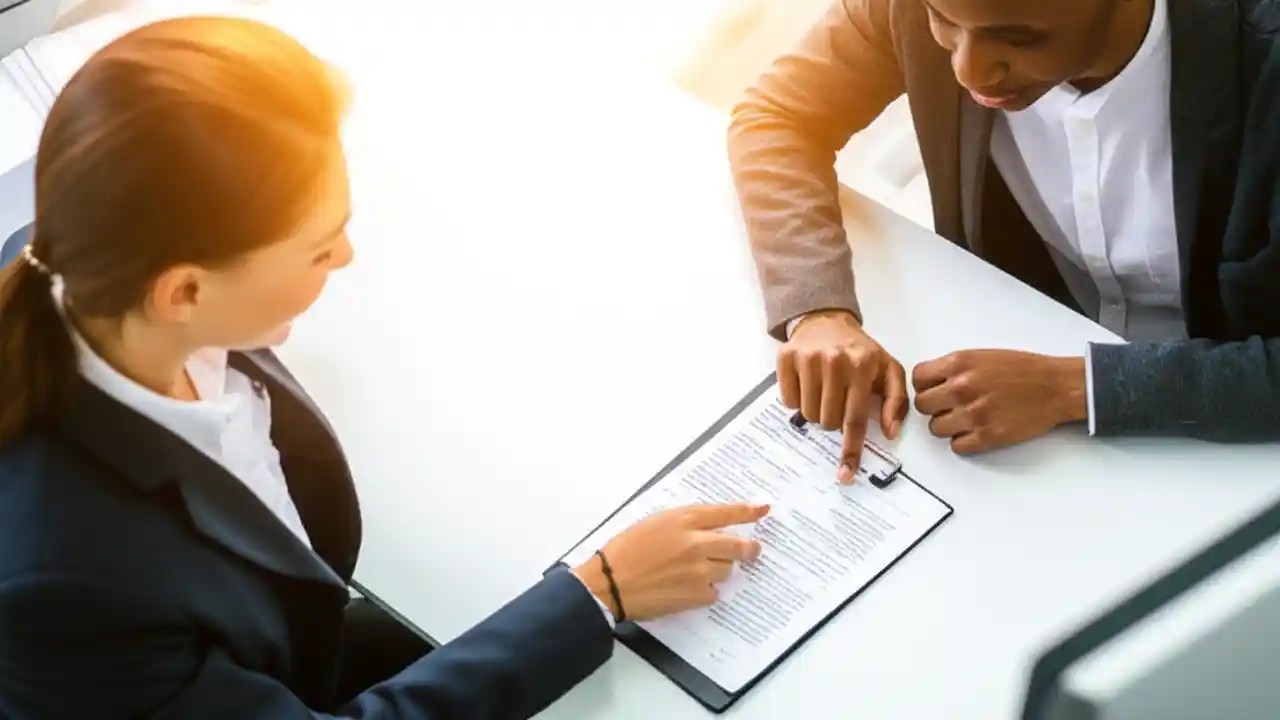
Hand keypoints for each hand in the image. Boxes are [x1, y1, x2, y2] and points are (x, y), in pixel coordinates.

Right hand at [573, 503, 767, 620]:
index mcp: (684, 520)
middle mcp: (696, 543)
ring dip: (718, 570)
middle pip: (738, 545)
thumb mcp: (654, 523)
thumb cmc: (625, 551)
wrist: (610, 583)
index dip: (747, 512)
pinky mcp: (696, 594)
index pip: (726, 513)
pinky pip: (713, 592)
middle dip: (749, 548)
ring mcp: (699, 571)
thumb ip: (684, 524)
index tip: (762, 510)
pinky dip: (704, 591)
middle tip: (751, 550)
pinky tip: (685, 588)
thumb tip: (709, 530)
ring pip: (726, 570)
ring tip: (693, 572)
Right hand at [780, 310, 907, 482]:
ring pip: (808, 414)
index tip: (846, 472)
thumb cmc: (860, 350)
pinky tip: (807, 383)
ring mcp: (808, 358)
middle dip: (834, 420)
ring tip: (824, 391)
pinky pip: (789, 401)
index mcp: (863, 366)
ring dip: (816, 411)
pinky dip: (797, 399)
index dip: (851, 449)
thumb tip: (890, 432)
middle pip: (829, 421)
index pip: (856, 418)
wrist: (826, 319)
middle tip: (838, 401)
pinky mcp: (786, 358)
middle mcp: (835, 361)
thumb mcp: (888, 370)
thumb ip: (896, 402)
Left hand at [912, 349, 1086, 453]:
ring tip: (965, 418)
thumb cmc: (1024, 370)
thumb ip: (954, 368)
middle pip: (922, 405)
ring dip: (947, 425)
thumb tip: (932, 381)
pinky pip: (957, 446)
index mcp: (959, 364)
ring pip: (936, 428)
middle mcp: (961, 388)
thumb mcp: (982, 356)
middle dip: (934, 406)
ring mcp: (973, 414)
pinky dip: (963, 441)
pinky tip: (976, 431)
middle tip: (949, 405)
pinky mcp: (987, 436)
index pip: (918, 379)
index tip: (933, 389)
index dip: (924, 386)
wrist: (1056, 387)